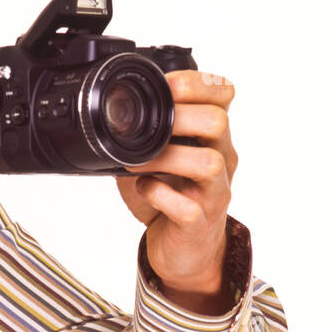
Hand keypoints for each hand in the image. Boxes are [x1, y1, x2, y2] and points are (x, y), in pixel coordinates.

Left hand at [116, 69, 238, 314]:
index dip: (196, 83)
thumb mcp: (158, 156)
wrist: (183, 248)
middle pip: (219, 121)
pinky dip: (159, 195)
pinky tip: (143, 189)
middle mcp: (221, 158)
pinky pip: (186, 207)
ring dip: (165, 158)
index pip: (223, 94)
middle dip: (178, 116)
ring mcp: (213, 191)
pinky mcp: (200, 222)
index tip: (166, 87)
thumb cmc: (170, 197)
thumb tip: (108, 108)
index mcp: (211, 136)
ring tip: (134, 163)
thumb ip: (144, 132)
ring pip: (209, 163)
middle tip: (145, 126)